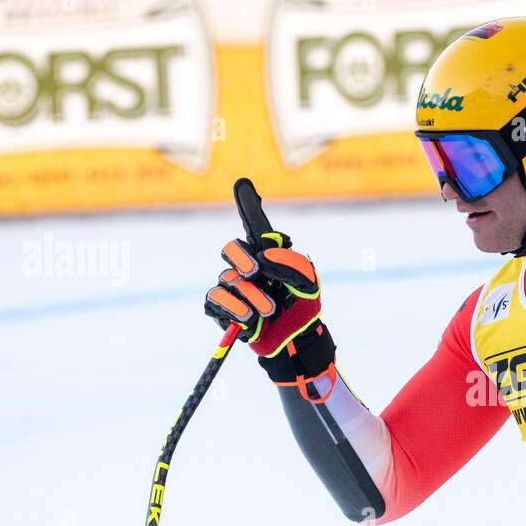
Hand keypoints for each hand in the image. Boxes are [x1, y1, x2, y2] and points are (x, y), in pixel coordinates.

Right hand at [203, 178, 323, 359]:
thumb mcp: (308, 283)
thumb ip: (292, 264)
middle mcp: (247, 267)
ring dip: (252, 296)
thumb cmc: (303, 309)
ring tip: (269, 310)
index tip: (243, 183)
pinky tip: (250, 319)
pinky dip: (234, 307)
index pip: (255, 227)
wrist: (298, 342)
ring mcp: (233, 287)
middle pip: (231, 249)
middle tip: (256, 272)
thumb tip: (264, 257)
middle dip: (242, 258)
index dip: (247, 205)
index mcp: (268, 255)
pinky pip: (216, 300)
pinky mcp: (223, 309)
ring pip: (229, 280)